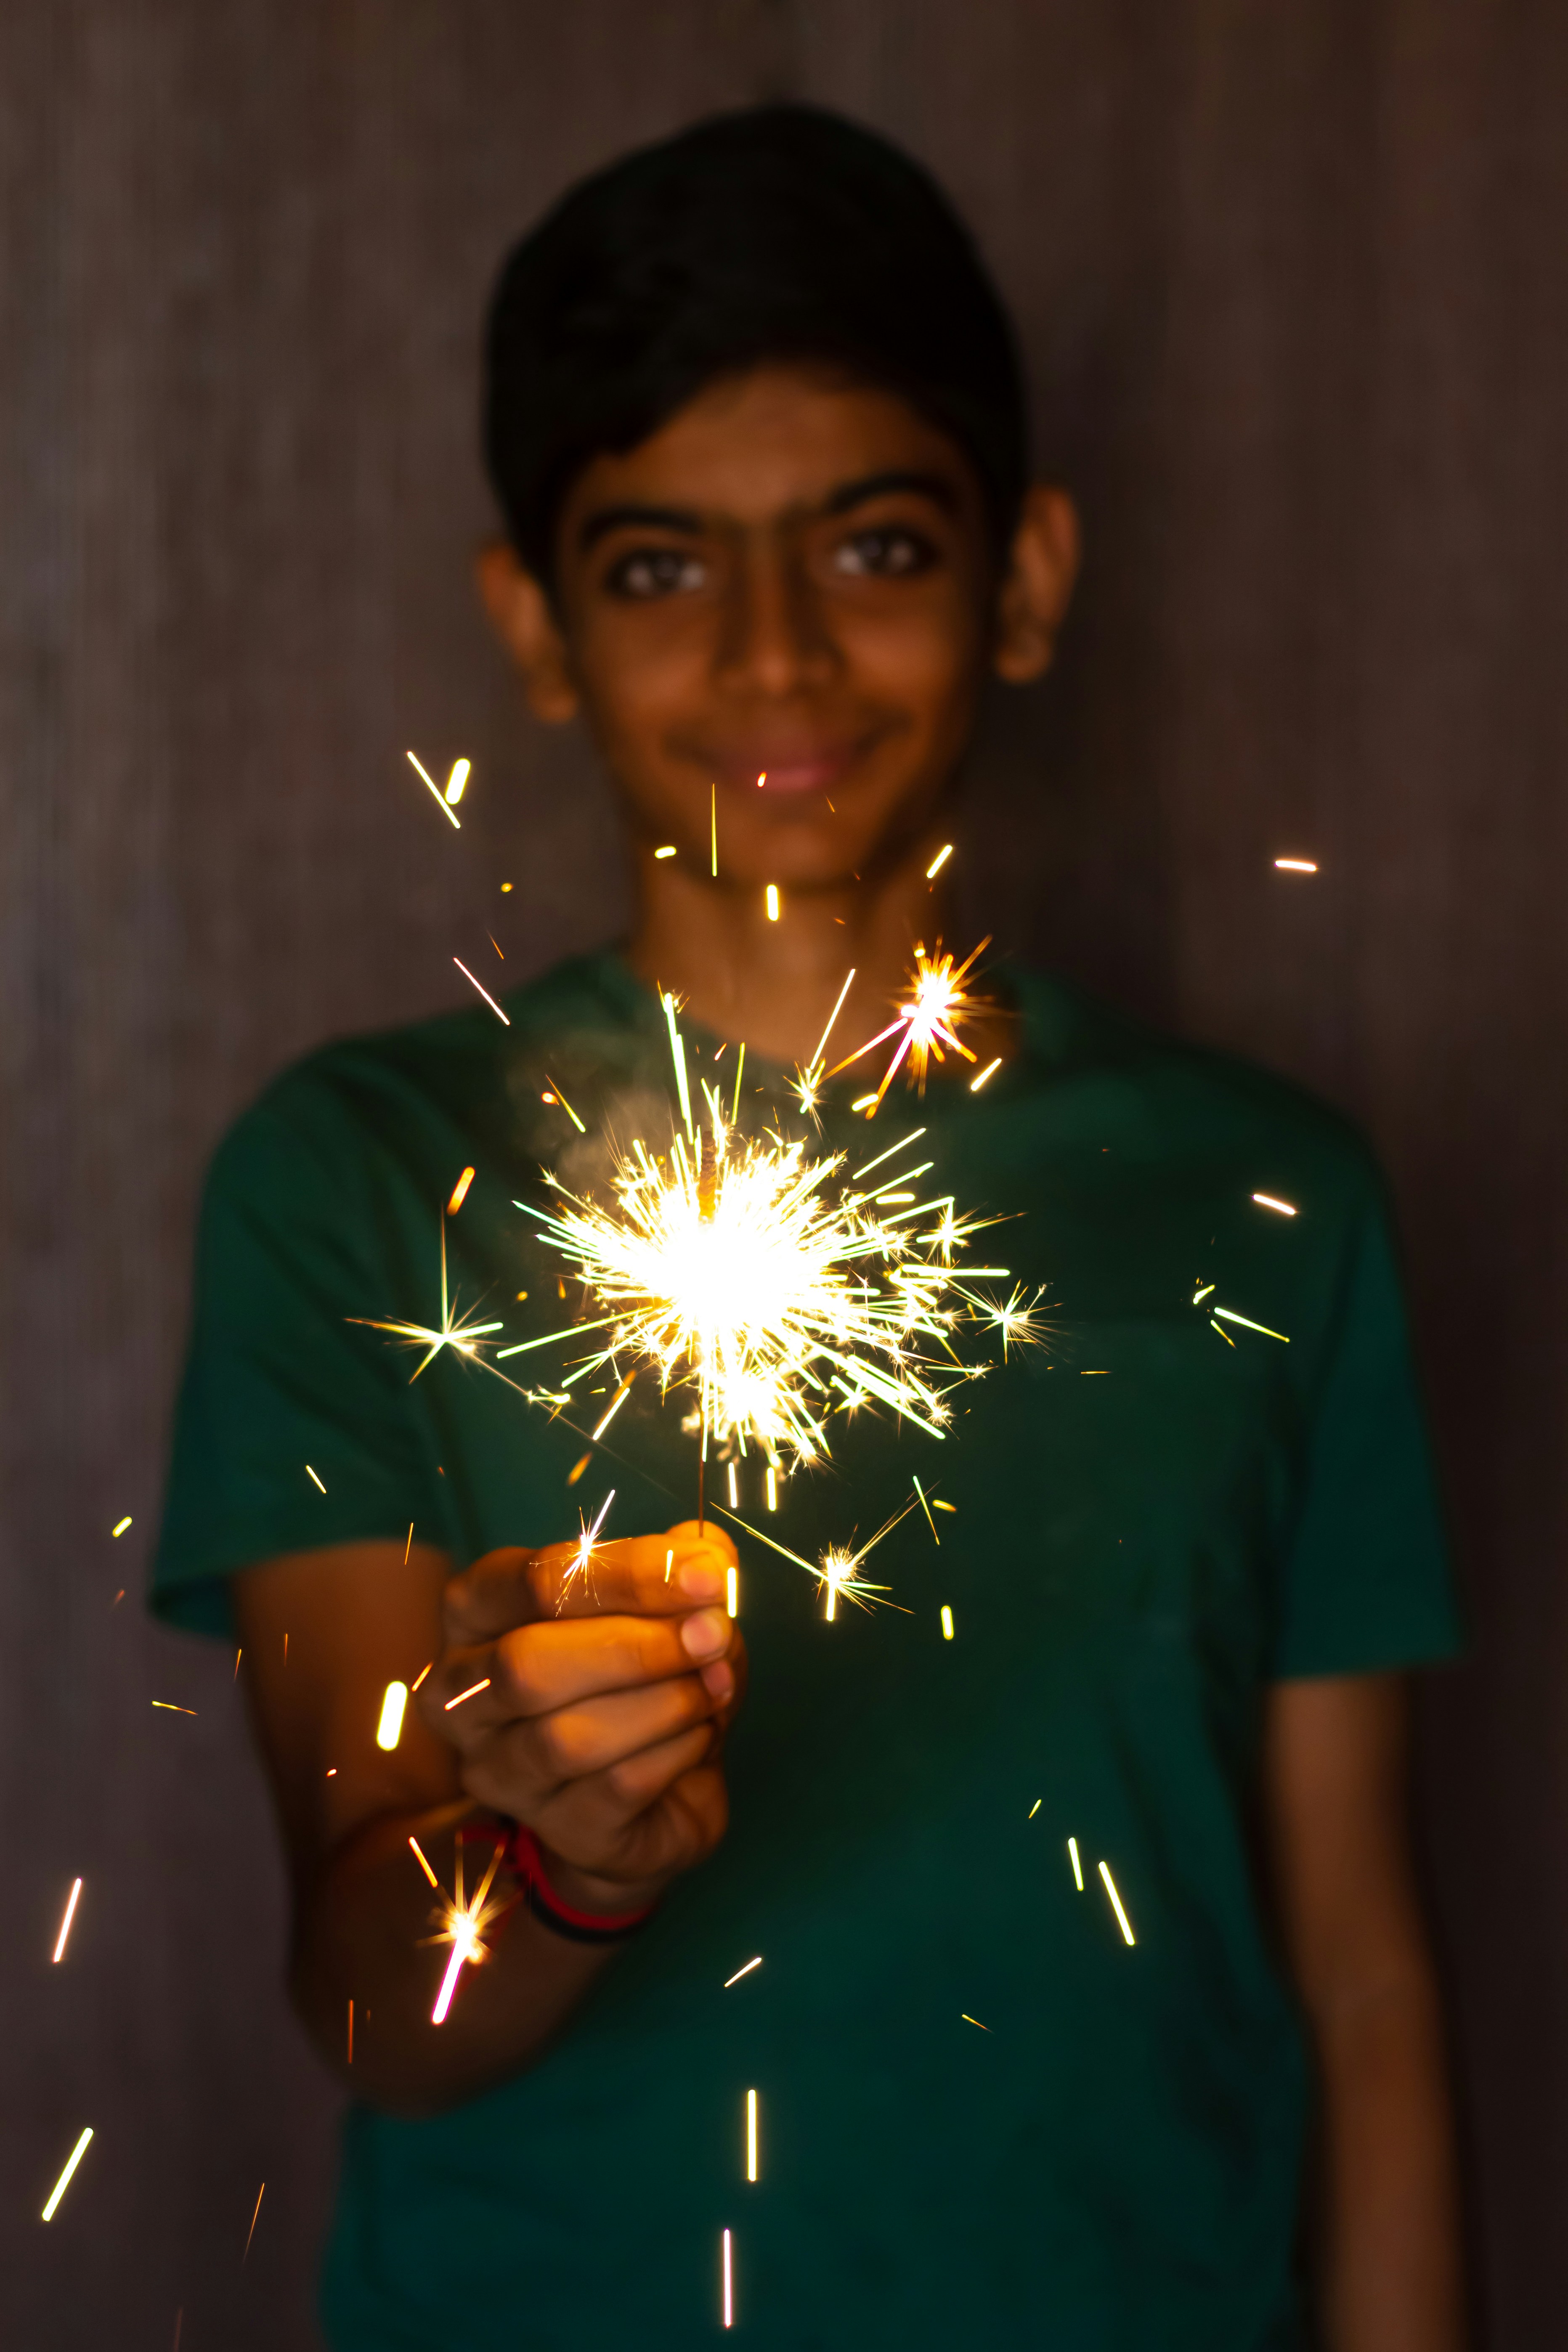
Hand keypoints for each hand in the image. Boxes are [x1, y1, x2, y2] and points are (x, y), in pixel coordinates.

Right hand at [420, 1520, 743, 1912]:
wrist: (658, 1793)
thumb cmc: (644, 1675)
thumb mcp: (664, 1607)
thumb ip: (680, 1567)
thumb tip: (704, 1552)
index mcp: (477, 1613)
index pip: (531, 1581)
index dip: (626, 1574)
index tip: (707, 1575)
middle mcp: (463, 1695)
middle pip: (527, 1664)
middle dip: (637, 1647)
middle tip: (713, 1635)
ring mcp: (497, 1772)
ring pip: (568, 1737)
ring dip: (664, 1703)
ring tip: (716, 1685)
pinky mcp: (554, 1829)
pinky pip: (614, 1789)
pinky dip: (674, 1753)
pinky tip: (702, 1734)